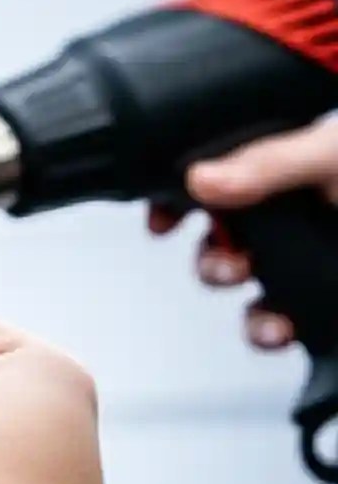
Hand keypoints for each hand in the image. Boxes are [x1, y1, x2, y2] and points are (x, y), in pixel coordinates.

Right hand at [149, 118, 337, 349]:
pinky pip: (278, 323)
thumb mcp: (332, 153)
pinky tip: (280, 329)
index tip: (163, 221)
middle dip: (214, 262)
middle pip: (223, 245)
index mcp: (282, 173)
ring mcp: (307, 262)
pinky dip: (268, 330)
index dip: (177, 205)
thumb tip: (202, 178)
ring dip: (244, 306)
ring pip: (248, 291)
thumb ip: (270, 164)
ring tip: (263, 312)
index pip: (211, 188)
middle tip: (228, 263)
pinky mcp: (323, 302)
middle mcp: (290, 218)